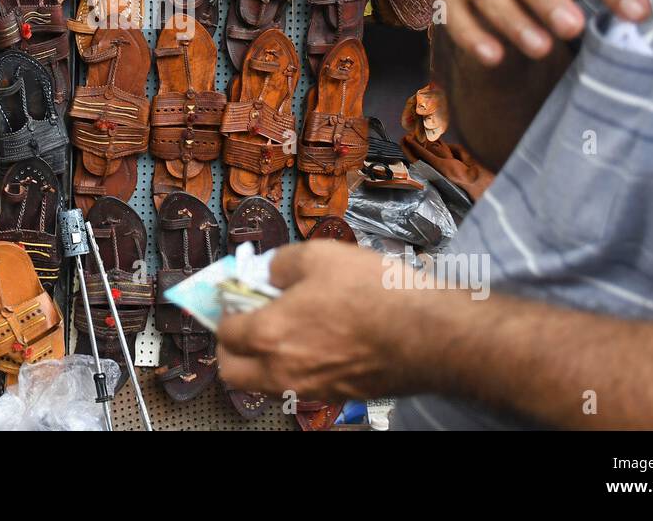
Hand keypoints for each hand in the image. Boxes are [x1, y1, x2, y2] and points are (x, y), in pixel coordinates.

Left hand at [217, 242, 432, 403]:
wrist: (428, 334)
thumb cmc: (376, 294)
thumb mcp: (320, 256)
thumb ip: (281, 262)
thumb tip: (268, 269)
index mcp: (269, 334)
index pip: (224, 331)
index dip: (226, 307)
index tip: (236, 293)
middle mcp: (283, 370)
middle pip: (232, 370)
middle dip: (231, 345)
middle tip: (247, 319)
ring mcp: (310, 387)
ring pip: (264, 383)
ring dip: (261, 360)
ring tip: (284, 328)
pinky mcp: (337, 395)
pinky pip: (298, 386)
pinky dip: (294, 367)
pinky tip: (316, 340)